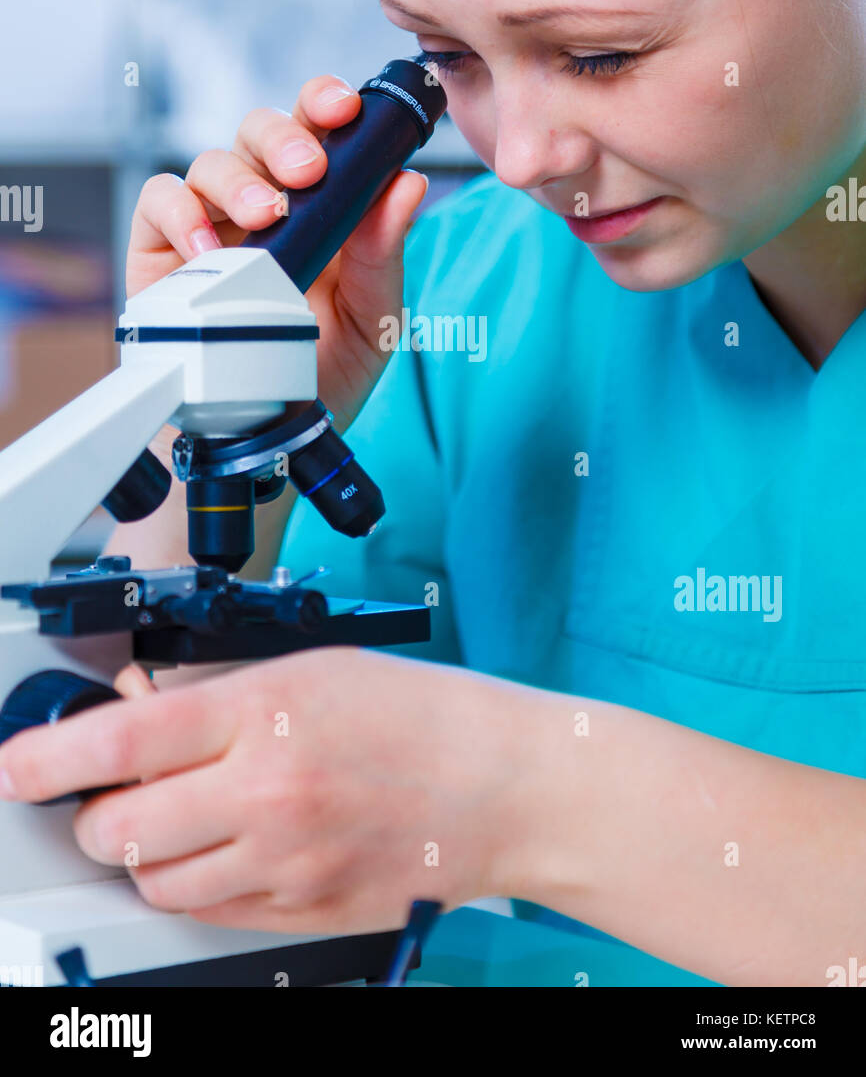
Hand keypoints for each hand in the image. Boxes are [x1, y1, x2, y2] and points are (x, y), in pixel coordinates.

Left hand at [0, 650, 541, 934]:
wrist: (505, 783)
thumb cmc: (422, 714)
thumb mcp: (313, 667)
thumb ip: (218, 693)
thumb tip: (142, 707)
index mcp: (269, 713)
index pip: (125, 739)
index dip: (51, 758)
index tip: (20, 766)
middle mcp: (270, 793)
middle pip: (123, 829)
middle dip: (97, 815)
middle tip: (111, 794)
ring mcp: (287, 862)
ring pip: (158, 882)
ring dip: (145, 854)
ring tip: (178, 821)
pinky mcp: (305, 913)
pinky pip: (210, 914)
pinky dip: (197, 886)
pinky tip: (228, 850)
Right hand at [126, 77, 428, 432]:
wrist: (265, 439)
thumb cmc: (320, 374)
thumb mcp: (372, 320)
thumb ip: (384, 254)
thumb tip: (407, 184)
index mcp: (321, 206)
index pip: (320, 131)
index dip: (327, 104)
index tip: (346, 109)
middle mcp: (264, 204)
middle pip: (262, 130)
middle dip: (286, 136)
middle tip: (309, 171)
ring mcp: (211, 224)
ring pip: (213, 160)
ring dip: (240, 178)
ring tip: (265, 216)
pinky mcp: (161, 253)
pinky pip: (160, 201)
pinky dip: (181, 212)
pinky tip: (209, 249)